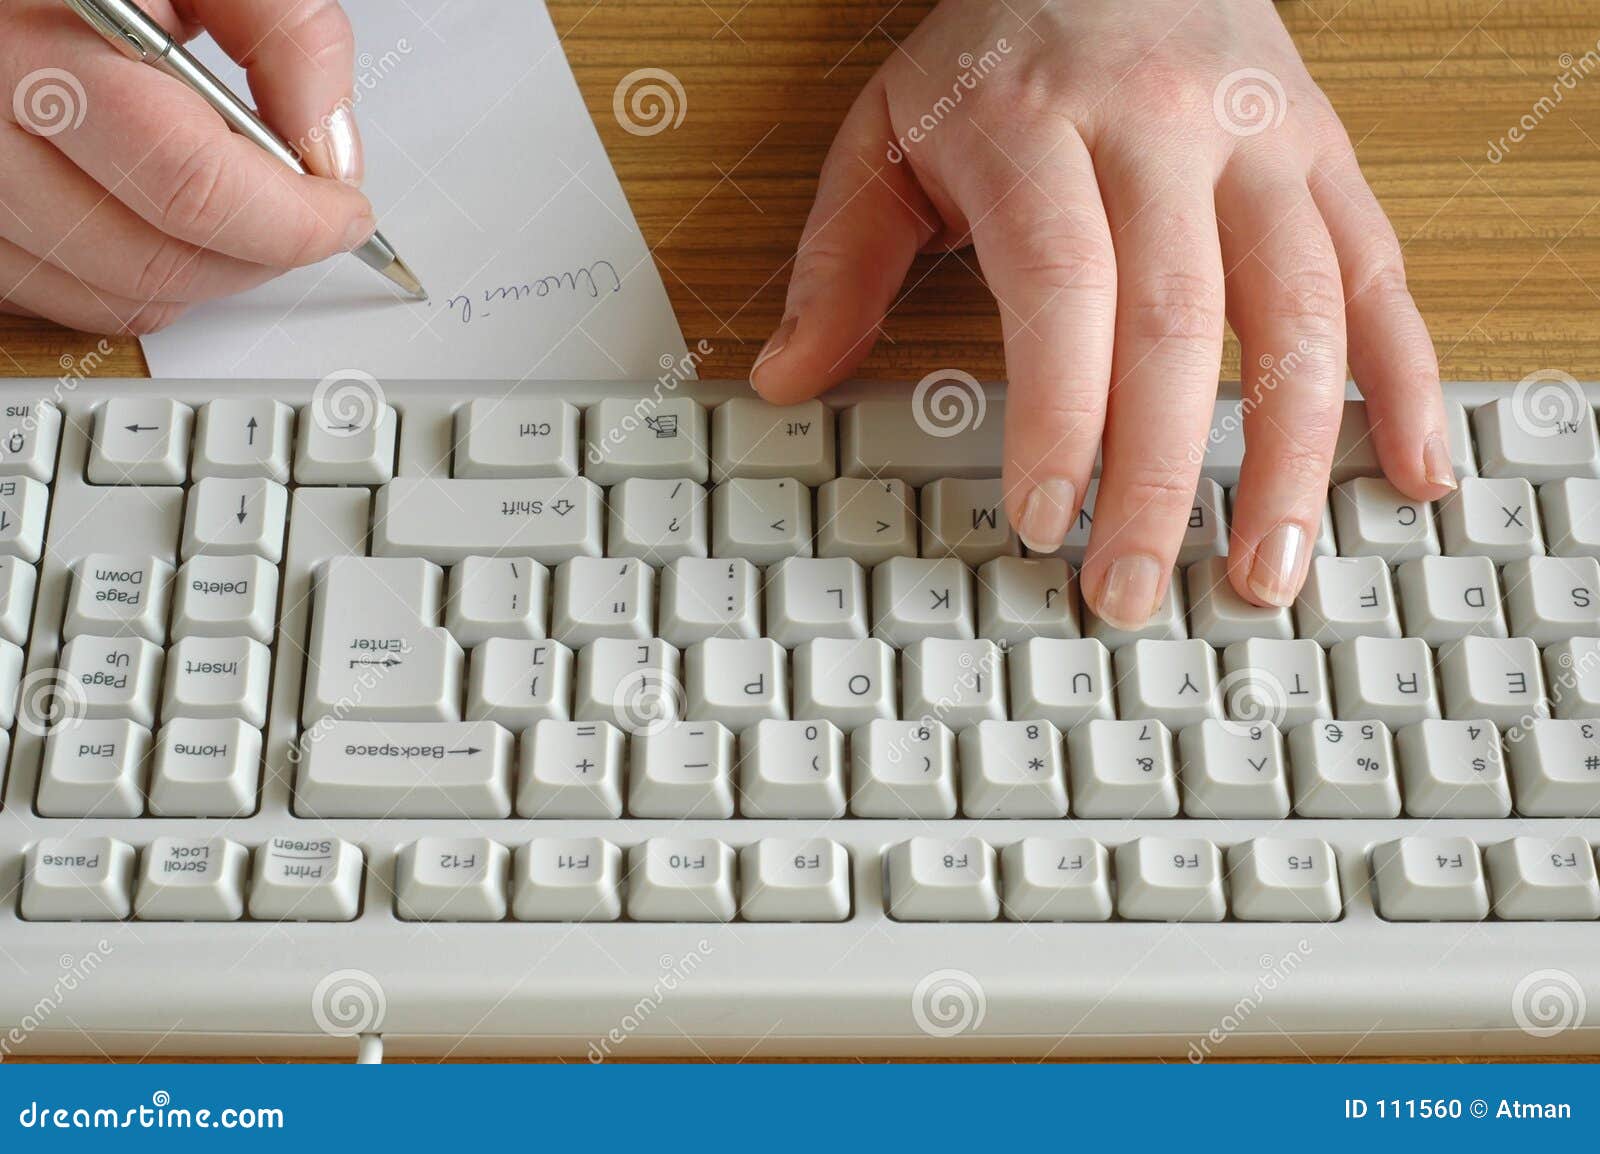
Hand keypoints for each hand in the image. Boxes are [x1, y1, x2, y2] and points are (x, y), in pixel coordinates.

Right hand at [0, 0, 372, 334]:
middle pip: (158, 261)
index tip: (341, 212)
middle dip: (261, 252)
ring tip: (231, 198)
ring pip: (123, 299)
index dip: (291, 220)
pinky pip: (77, 303)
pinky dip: (144, 278)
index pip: (189, 183)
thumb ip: (284, 32)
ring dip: (209, 270)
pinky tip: (161, 213)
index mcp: (35, 51)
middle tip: (303, 213)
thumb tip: (330, 148)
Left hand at [750, 0, 1453, 626]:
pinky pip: (1380, 271)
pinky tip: (1408, 469)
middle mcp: (1162, 130)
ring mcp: (1259, 143)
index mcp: (1035, 124)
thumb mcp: (888, 129)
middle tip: (1132, 590)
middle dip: (1159, 475)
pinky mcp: (1325, 157)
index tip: (1044, 521)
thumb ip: (839, 257)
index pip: (1061, 287)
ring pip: (1299, 310)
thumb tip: (787, 379)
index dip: (1059, 415)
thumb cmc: (998, 47)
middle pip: (1179, 322)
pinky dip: (1404, 377)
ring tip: (1268, 570)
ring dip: (1291, 455)